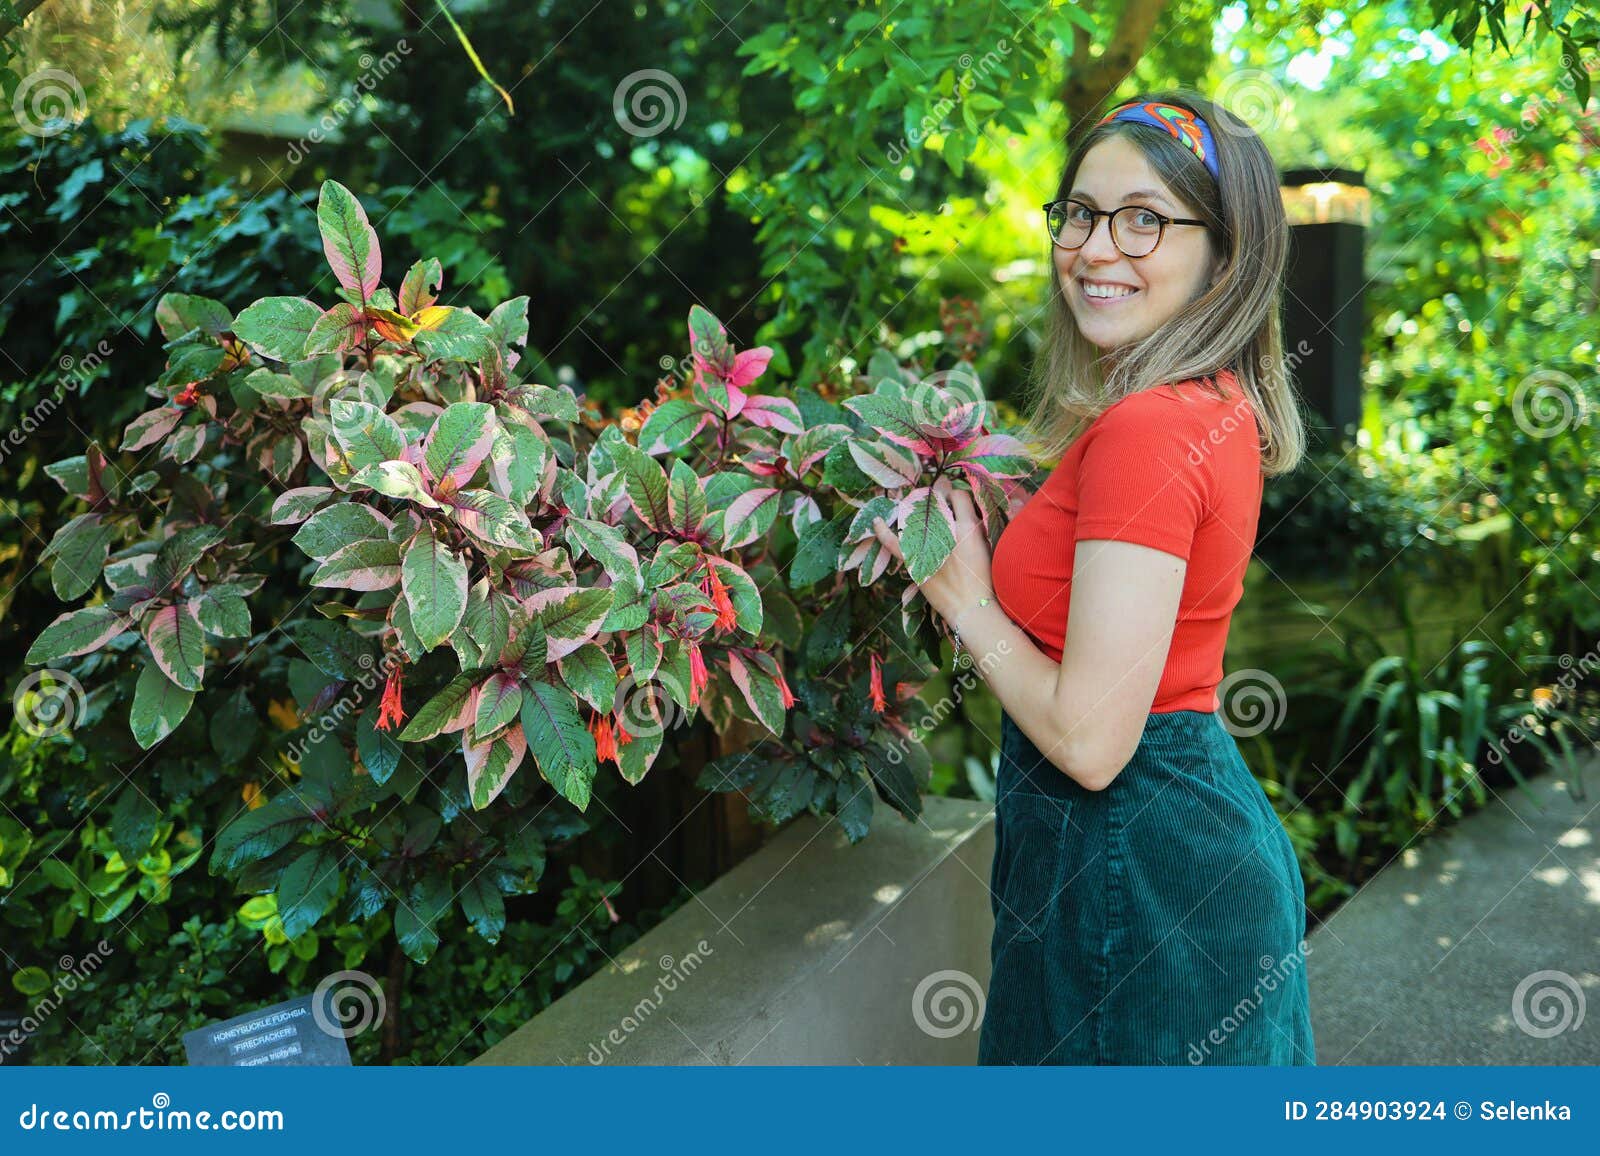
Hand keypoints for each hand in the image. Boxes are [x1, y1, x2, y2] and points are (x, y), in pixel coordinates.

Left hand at [871, 477, 993, 622]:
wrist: (971, 606)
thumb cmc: (985, 578)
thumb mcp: (988, 545)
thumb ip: (977, 526)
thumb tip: (969, 511)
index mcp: (967, 527)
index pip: (959, 495)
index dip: (957, 495)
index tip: (955, 501)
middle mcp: (945, 532)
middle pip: (936, 501)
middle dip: (937, 499)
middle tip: (939, 503)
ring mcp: (926, 546)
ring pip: (916, 515)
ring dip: (917, 510)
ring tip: (919, 509)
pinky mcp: (914, 562)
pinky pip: (892, 543)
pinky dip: (882, 531)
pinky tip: (877, 520)